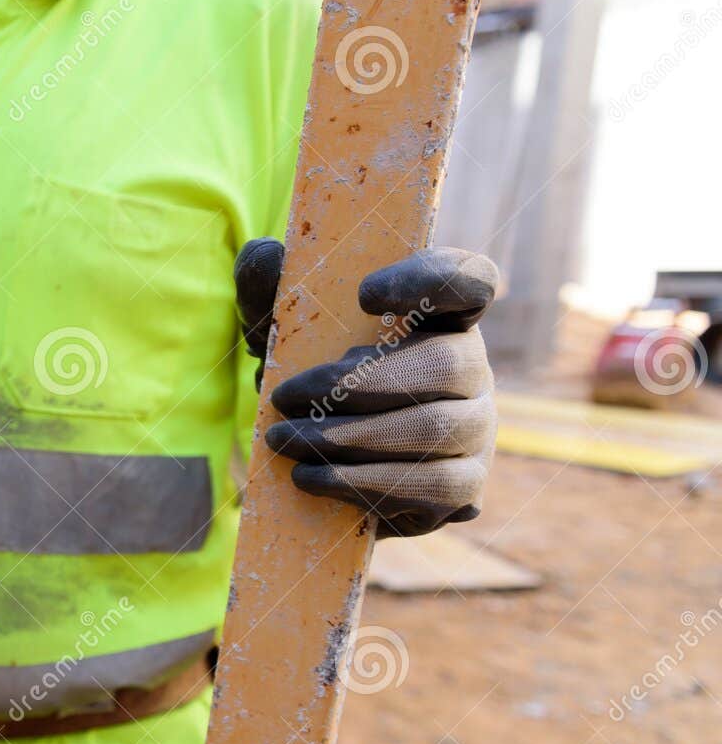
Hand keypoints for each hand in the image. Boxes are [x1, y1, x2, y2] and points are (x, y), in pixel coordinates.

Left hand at [235, 239, 498, 537]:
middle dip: (356, 384)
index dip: (433, 281)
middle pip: (448, 364)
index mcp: (440, 317)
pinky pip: (431, 486)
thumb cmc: (310, 384)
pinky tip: (309, 477)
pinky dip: (362, 482)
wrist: (320, 465)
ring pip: (435, 429)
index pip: (470, 280)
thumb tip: (265, 256)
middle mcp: (473, 368)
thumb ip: (269, 289)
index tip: (364, 295)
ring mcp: (478, 429)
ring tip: (283, 440)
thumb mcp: (281, 334)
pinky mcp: (465, 486)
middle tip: (285, 396)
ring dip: (348, 437)